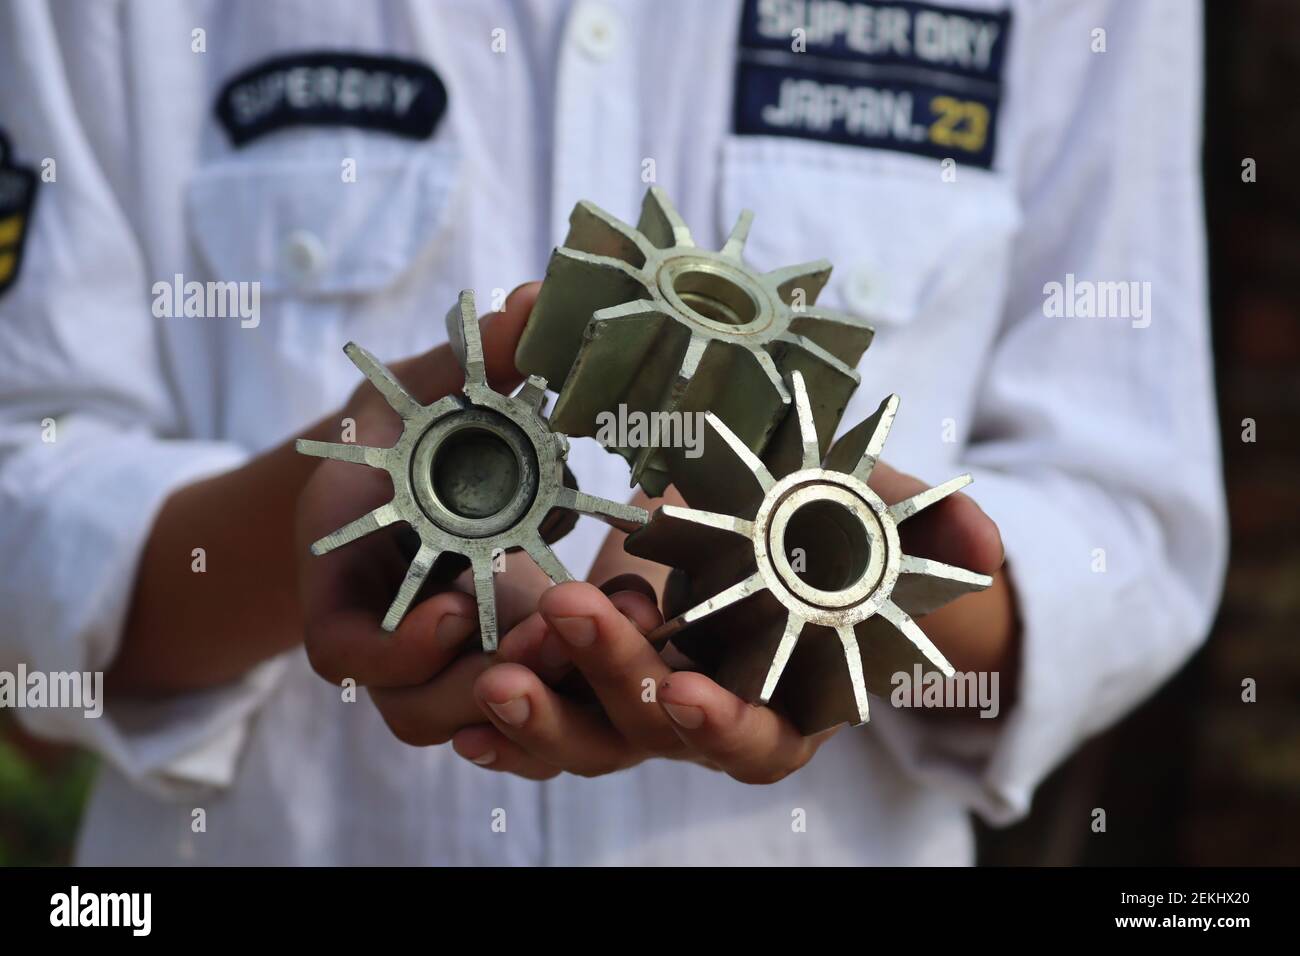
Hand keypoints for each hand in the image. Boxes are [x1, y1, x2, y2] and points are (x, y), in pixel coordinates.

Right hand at [296, 283, 558, 745]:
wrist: (402, 482)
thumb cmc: (393, 435)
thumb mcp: (419, 390)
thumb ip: (469, 360)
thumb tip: (536, 298)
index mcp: (341, 579)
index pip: (341, 651)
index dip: (392, 649)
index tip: (451, 612)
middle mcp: (385, 634)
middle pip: (413, 704)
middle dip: (477, 683)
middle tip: (544, 639)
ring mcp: (436, 660)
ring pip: (470, 717)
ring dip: (529, 686)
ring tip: (593, 634)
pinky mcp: (488, 660)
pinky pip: (519, 692)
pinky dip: (567, 671)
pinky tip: (627, 619)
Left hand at [452, 459, 1011, 782]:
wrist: (775, 523)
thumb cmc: (834, 523)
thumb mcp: (881, 509)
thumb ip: (937, 526)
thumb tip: (984, 539)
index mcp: (788, 691)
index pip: (762, 736)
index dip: (728, 727)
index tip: (689, 694)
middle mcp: (715, 709)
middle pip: (661, 730)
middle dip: (616, 682)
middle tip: (570, 614)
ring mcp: (649, 699)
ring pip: (591, 735)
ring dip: (542, 712)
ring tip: (494, 672)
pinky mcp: (595, 675)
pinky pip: (548, 713)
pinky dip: (508, 715)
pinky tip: (464, 696)